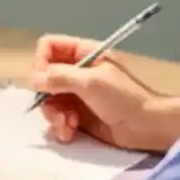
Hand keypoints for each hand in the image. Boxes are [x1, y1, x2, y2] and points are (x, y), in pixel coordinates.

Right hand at [30, 34, 170, 151]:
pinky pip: (56, 118)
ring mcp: (76, 94)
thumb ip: (60, 77)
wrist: (145, 127)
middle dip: (46, 96)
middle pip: (44, 76)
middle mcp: (76, 71)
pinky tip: (70, 132)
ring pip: (47, 100)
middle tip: (56, 111)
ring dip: (53, 115)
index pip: (49, 46)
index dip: (41, 62)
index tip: (44, 81)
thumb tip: (34, 79)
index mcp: (83, 53)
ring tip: (67, 125)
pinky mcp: (77, 115)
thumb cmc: (124, 98)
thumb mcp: (91, 82)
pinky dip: (60, 126)